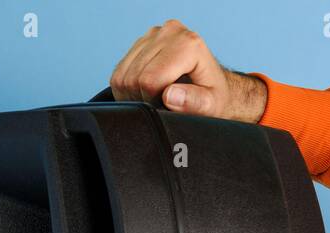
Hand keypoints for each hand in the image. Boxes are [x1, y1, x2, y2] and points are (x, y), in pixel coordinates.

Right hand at [109, 19, 266, 122]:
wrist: (210, 84)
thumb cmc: (211, 95)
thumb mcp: (211, 104)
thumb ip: (194, 102)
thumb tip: (170, 95)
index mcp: (188, 44)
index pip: (149, 79)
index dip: (153, 100)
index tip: (168, 104)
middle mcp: (170, 32)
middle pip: (134, 78)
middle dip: (143, 97)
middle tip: (161, 102)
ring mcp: (153, 34)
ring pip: (122, 76)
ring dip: (133, 93)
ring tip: (154, 95)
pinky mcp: (141, 41)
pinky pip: (118, 72)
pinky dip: (127, 87)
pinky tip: (145, 88)